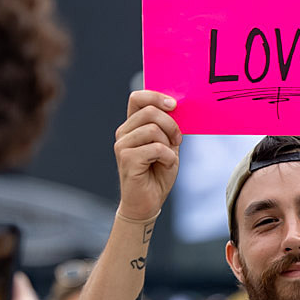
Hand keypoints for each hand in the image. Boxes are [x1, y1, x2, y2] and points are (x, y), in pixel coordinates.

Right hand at [114, 91, 182, 221]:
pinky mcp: (127, 159)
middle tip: (177, 140)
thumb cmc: (158, 174)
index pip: (137, 98)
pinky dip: (167, 158)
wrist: (148, 203)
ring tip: (167, 158)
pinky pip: (155, 148)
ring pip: (153, 129)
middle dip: (171, 124)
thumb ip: (168, 127)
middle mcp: (124, 133)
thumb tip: (175, 107)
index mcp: (132, 126)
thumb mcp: (168, 146)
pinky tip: (163, 166)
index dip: (155, 96)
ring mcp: (122, 145)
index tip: (173, 105)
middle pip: (149, 111)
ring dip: (169, 145)